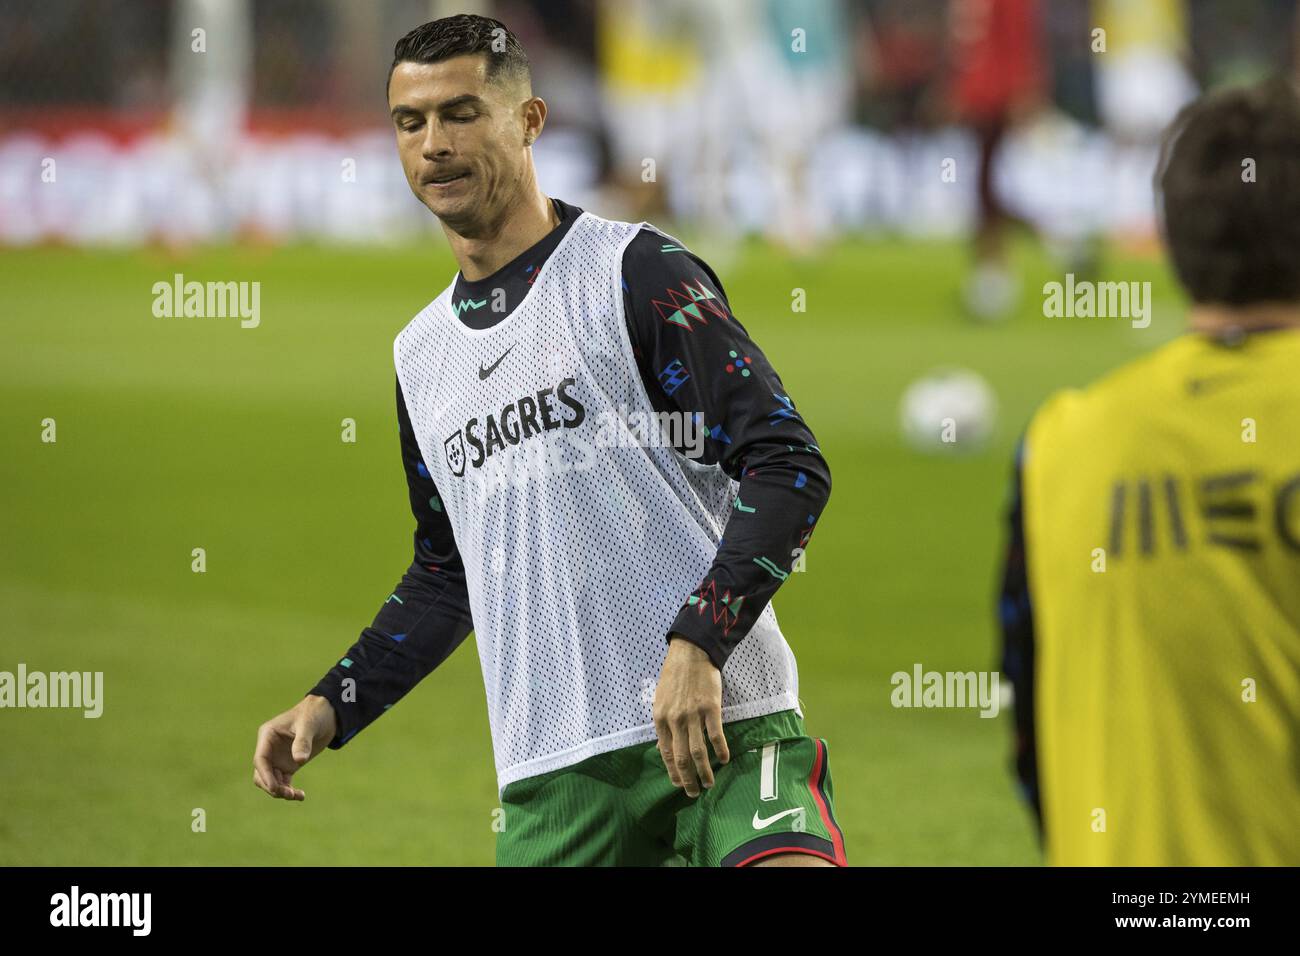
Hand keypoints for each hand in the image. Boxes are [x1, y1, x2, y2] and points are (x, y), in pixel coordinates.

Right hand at [253, 695, 336, 800]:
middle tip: (288, 793)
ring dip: (280, 791)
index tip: (274, 788)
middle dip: (272, 786)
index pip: (260, 759)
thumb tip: (299, 761)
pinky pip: (283, 782)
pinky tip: (300, 796)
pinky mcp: (288, 765)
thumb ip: (302, 742)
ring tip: (296, 795)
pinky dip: (289, 791)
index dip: (265, 775)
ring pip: (271, 781)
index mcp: (268, 735)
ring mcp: (277, 758)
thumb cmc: (314, 714)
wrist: (327, 714)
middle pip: (262, 774)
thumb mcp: (308, 725)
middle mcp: (269, 749)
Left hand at [653, 635, 729, 797]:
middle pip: (682, 758)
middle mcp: (675, 720)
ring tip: (710, 783)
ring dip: (705, 772)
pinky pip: (716, 735)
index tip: (679, 785)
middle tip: (695, 793)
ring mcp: (693, 715)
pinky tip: (724, 760)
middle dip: (689, 780)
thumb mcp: (660, 701)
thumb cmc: (674, 676)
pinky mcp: (710, 708)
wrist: (691, 652)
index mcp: (660, 719)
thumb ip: (662, 725)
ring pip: (699, 752)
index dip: (673, 773)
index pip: (666, 754)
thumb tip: (663, 748)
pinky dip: (720, 751)